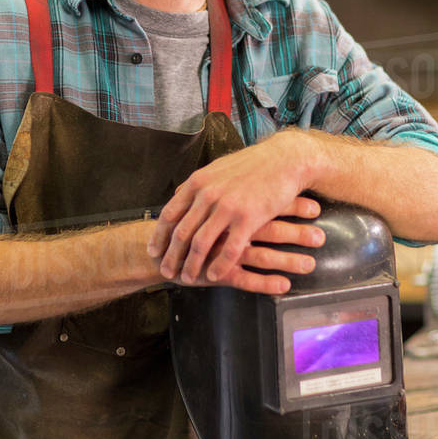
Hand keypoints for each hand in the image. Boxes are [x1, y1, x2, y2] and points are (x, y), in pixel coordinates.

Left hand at [148, 132, 321, 283]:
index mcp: (198, 182)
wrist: (284, 159)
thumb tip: (176, 195)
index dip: (159, 236)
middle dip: (171, 256)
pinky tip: (214, 277)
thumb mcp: (217, 168)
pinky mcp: (248, 218)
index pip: (169, 214)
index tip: (153, 251)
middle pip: (181, 232)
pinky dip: (219, 266)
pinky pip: (229, 249)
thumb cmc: (252, 165)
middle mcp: (208, 194)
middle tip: (165, 272)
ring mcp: (227, 206)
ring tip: (187, 279)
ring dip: (191, 265)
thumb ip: (196, 184)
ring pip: (201, 244)